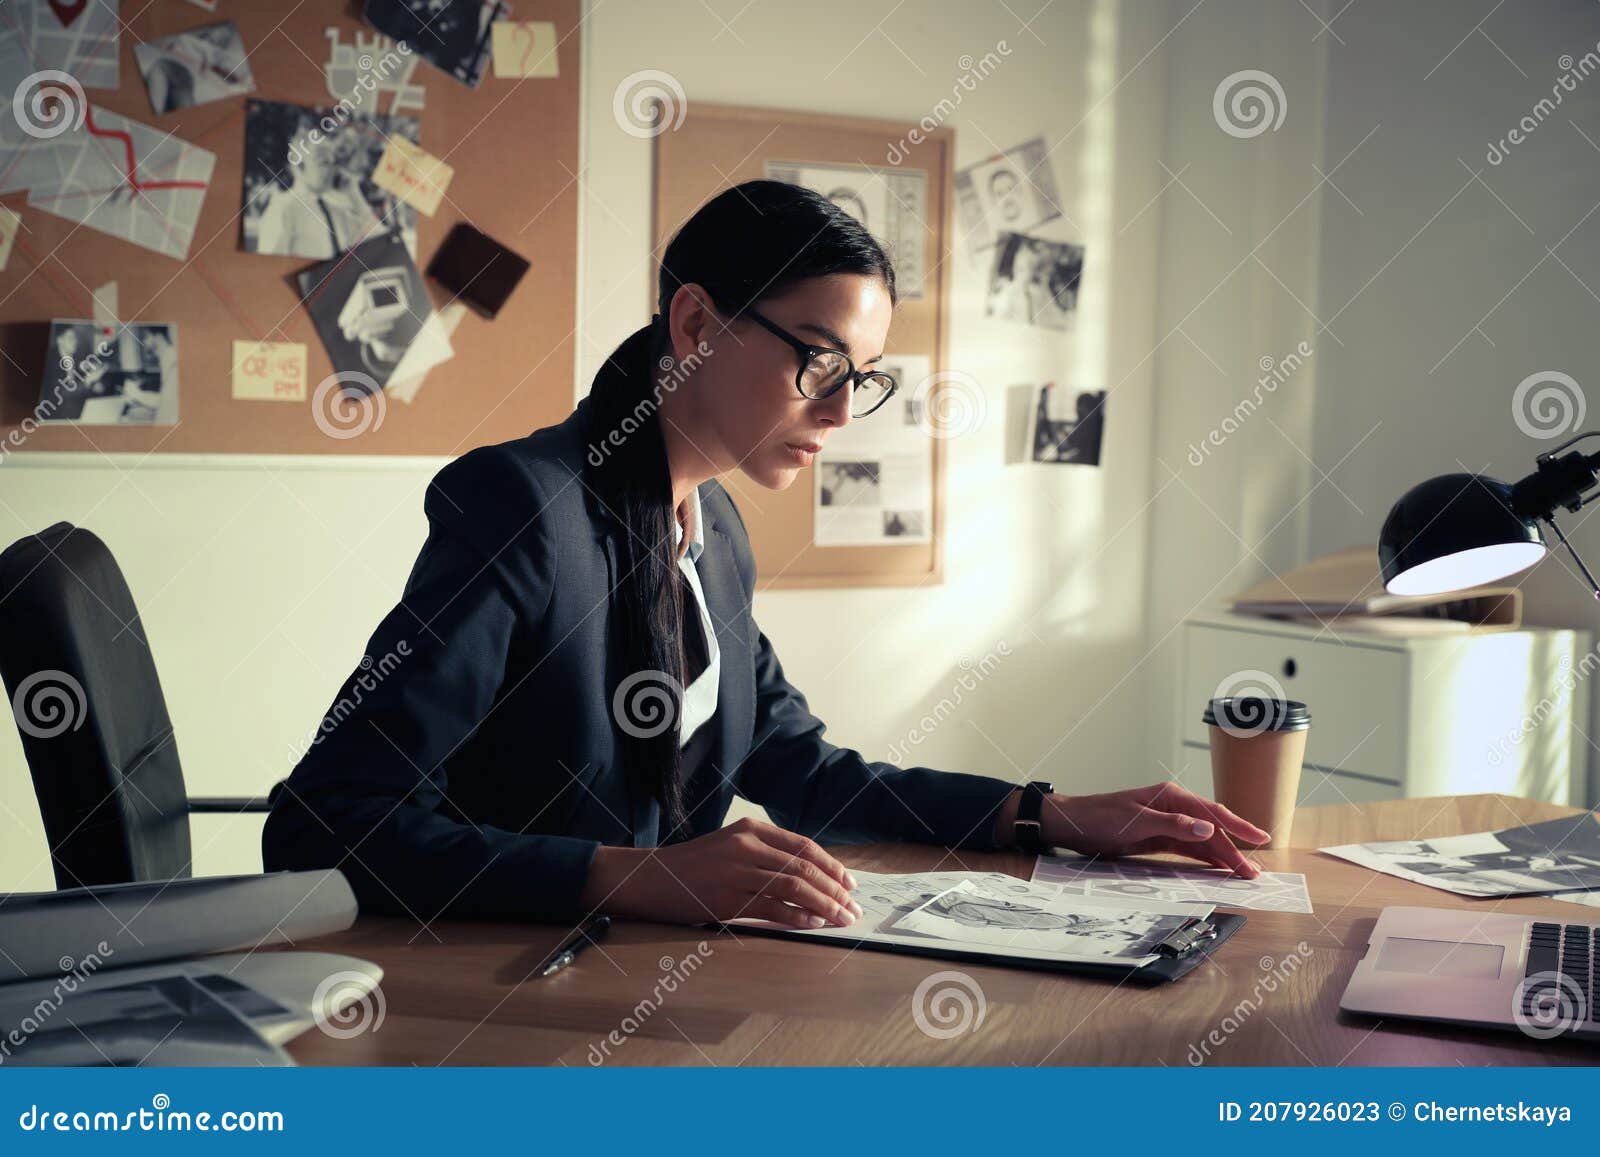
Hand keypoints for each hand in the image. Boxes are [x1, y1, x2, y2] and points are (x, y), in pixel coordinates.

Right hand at [578, 816, 863, 928]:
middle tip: (853, 908)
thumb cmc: (693, 866)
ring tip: (841, 919)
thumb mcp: (729, 847)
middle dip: (835, 889)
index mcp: (751, 830)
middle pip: (804, 867)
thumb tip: (808, 878)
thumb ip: (765, 855)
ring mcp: (735, 872)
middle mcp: (746, 846)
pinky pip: (771, 909)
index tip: (850, 884)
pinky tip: (813, 924)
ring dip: (824, 905)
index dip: (832, 866)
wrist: (649, 878)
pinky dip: (797, 918)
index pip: (804, 846)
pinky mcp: (726, 899)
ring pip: (794, 887)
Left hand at [997, 781, 1270, 877]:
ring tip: (1243, 874)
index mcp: (1170, 796)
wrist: (1071, 825)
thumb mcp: (1134, 822)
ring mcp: (1167, 822)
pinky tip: (1218, 867)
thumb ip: (1173, 825)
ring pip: (1203, 839)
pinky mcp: (1158, 837)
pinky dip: (1205, 857)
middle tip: (1254, 872)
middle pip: (1212, 828)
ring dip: (1223, 855)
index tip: (1260, 839)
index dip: (1238, 826)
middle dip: (1234, 849)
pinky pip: (1189, 847)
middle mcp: (1173, 807)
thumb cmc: (1098, 818)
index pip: (1212, 812)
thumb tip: (1208, 826)